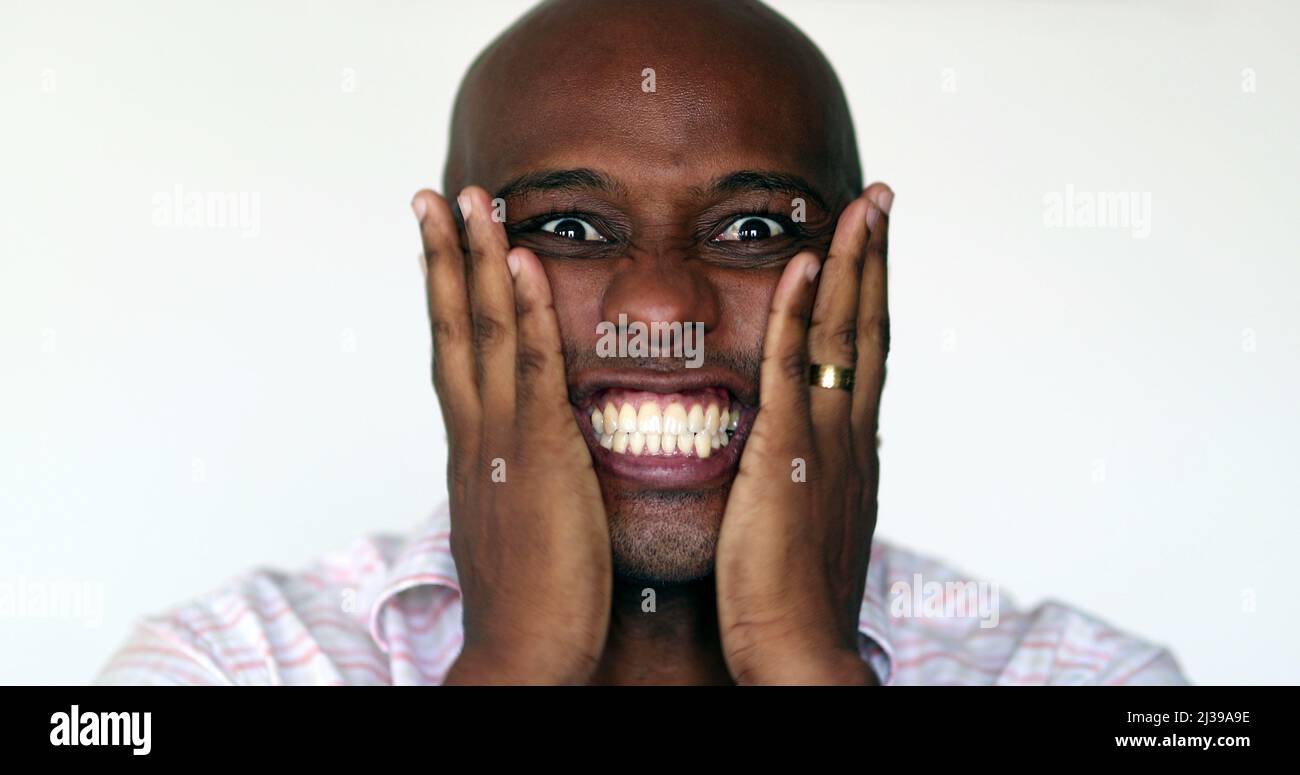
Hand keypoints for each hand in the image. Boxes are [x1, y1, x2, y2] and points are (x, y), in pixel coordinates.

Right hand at [413, 187, 611, 684]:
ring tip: (472, 199)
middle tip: (433, 195)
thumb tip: (530, 458)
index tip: (440, 244)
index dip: (444, 296)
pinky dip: (526, 312)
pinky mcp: (538, 456)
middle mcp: (476, 434)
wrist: (524, 656)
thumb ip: (519, 477)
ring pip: (483, 333)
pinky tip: (522, 262)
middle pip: (451, 328)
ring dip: (476, 259)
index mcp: (474, 450)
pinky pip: (532, 368)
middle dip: (442, 257)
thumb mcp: (518, 522)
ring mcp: (501, 440)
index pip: (454, 354)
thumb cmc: (534, 600)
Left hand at [715, 184, 892, 684]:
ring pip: (847, 334)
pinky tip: (806, 263)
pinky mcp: (788, 454)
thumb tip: (796, 460)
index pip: (867, 355)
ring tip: (861, 204)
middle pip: (872, 327)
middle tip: (882, 197)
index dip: (872, 296)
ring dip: (854, 263)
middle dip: (877, 258)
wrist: (798, 651)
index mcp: (852, 449)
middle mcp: (850, 433)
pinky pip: (795, 369)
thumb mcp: (809, 524)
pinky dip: (803, 313)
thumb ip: (806, 480)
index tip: (872, 247)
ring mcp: (825, 440)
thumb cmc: (792, 601)